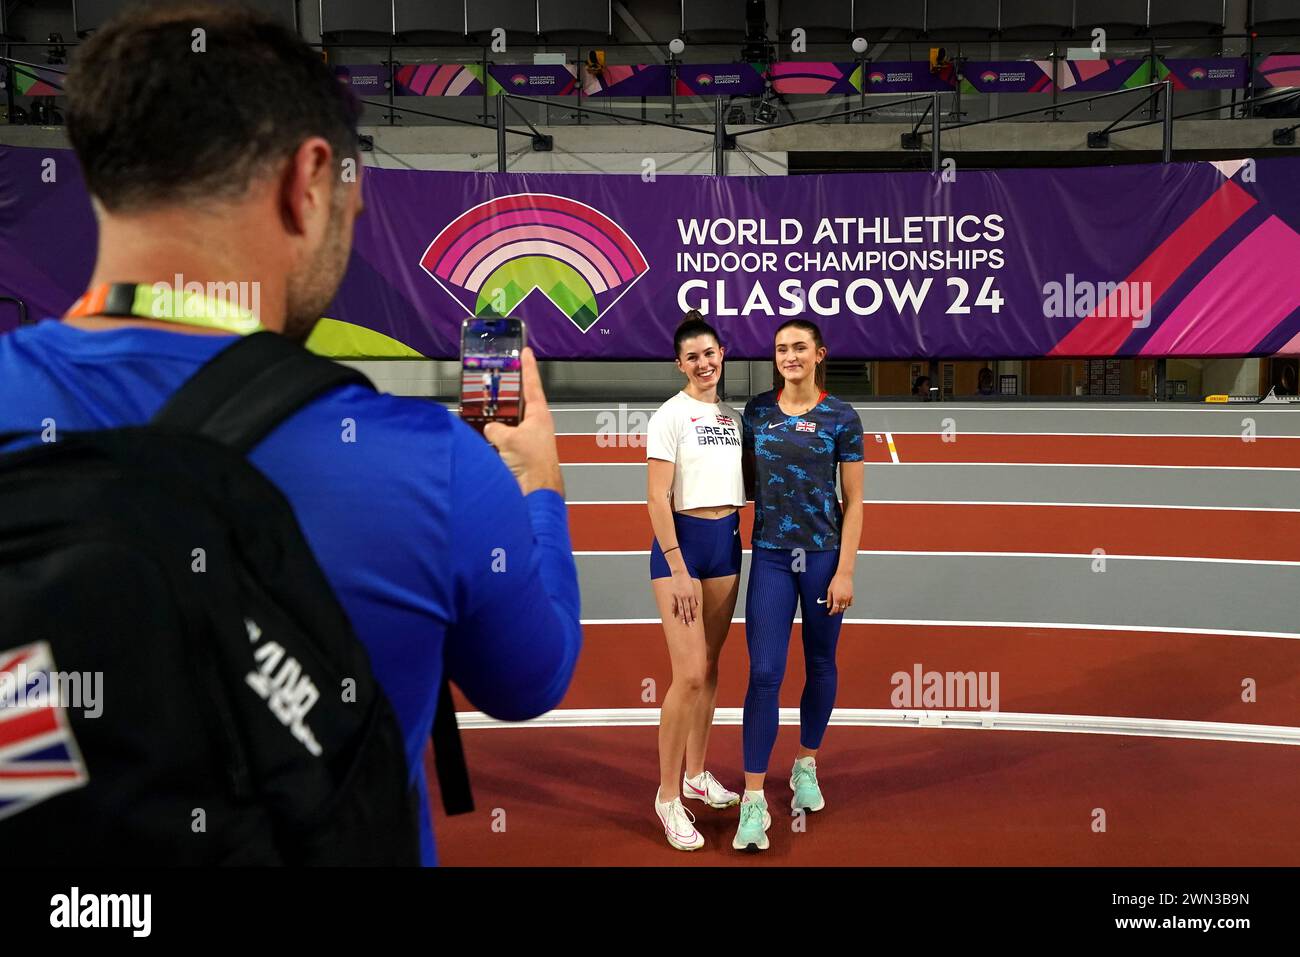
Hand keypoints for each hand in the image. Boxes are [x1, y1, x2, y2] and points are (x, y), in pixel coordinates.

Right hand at [483, 347, 563, 496]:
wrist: (536, 491)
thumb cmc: (532, 463)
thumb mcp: (508, 439)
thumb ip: (495, 428)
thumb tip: (488, 429)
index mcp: (538, 414)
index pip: (532, 384)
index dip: (528, 366)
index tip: (526, 351)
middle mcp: (534, 424)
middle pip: (517, 401)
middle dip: (504, 391)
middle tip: (493, 379)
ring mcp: (527, 438)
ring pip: (507, 420)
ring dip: (495, 416)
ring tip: (479, 407)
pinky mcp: (518, 452)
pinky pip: (502, 437)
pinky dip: (491, 435)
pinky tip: (479, 434)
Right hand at [670, 568, 697, 625]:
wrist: (680, 573)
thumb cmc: (687, 579)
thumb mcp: (693, 587)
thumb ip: (694, 597)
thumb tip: (697, 603)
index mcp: (692, 595)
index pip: (693, 607)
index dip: (694, 614)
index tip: (695, 620)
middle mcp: (686, 597)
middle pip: (688, 609)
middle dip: (689, 618)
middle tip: (690, 625)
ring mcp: (680, 596)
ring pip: (681, 608)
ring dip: (683, 616)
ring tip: (683, 622)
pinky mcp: (674, 595)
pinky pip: (674, 604)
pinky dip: (674, 610)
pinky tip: (673, 616)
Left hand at [825, 572, 852, 615]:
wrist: (844, 575)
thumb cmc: (836, 581)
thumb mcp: (829, 590)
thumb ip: (829, 599)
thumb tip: (828, 606)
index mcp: (837, 598)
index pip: (834, 609)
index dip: (832, 613)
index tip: (830, 613)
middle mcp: (843, 599)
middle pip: (840, 610)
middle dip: (836, 611)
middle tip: (833, 610)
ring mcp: (848, 598)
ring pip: (845, 608)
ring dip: (841, 608)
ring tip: (838, 606)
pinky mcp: (851, 596)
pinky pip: (850, 604)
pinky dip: (847, 605)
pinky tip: (844, 603)